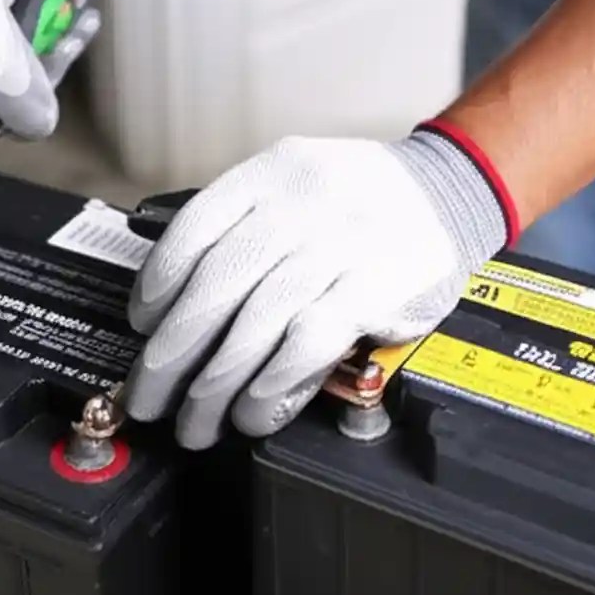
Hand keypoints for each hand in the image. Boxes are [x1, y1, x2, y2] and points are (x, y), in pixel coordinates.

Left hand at [123, 125, 517, 448]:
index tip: (142, 326)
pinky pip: (306, 343)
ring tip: (196, 421)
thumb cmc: (360, 203)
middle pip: (214, 287)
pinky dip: (271, 383)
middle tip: (149, 397)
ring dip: (214, 385)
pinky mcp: (375, 288)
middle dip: (170, 354)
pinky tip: (252, 409)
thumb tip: (171, 311)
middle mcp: (301, 203)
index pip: (193, 231)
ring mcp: (341, 244)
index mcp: (271, 172)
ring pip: (255, 323)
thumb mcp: (296, 188)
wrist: (452, 192)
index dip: (156, 286)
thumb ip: (242, 231)